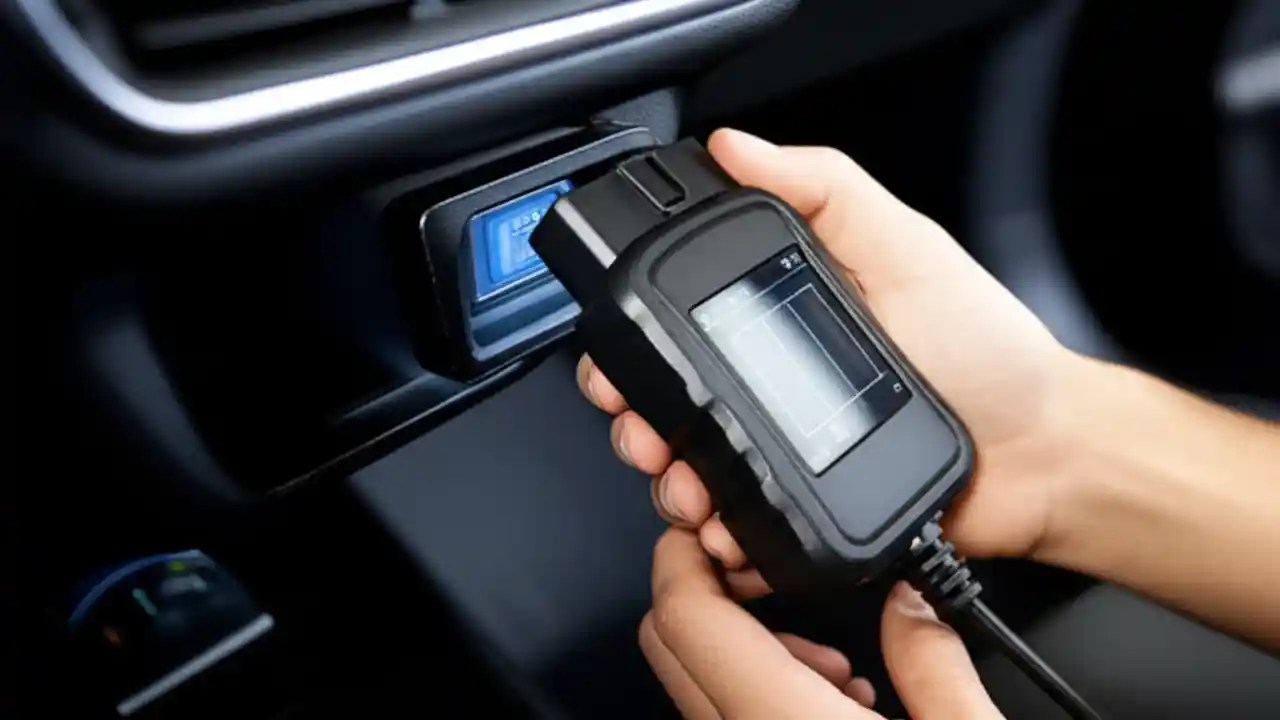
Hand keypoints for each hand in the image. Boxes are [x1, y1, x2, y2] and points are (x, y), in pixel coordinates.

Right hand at [579, 128, 1079, 579]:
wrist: (1041, 457)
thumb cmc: (986, 351)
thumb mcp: (903, 247)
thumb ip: (824, 190)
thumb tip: (737, 148)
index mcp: (786, 312)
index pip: (684, 319)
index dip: (637, 337)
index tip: (619, 355)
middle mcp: (774, 381)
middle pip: (672, 400)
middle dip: (639, 418)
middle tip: (645, 429)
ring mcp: (787, 447)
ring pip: (692, 467)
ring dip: (670, 480)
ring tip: (688, 487)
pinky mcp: (803, 505)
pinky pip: (739, 522)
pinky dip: (716, 533)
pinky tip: (722, 526)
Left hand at [641, 528, 1003, 718]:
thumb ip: (935, 662)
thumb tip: (910, 601)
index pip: (685, 620)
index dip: (682, 560)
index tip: (705, 530)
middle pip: (671, 648)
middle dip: (712, 600)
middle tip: (782, 596)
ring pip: (692, 691)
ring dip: (740, 654)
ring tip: (833, 669)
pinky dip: (754, 696)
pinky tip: (835, 710)